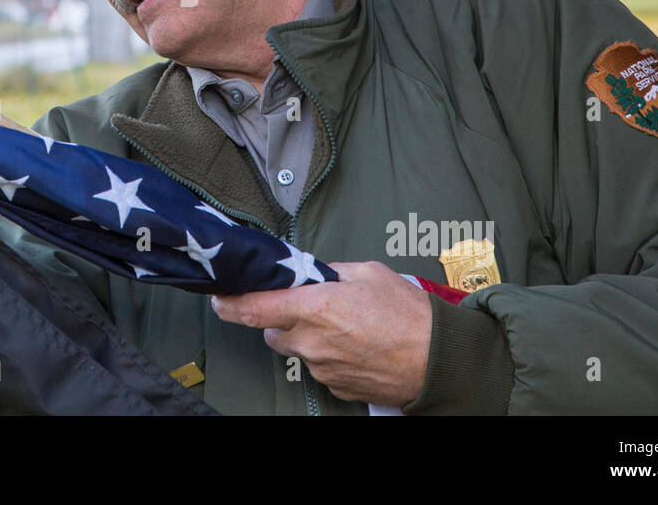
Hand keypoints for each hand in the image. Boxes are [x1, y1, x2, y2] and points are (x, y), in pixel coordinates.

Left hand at [210, 260, 432, 406]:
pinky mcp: (335, 388)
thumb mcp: (369, 272)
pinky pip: (319, 368)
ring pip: (296, 350)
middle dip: (282, 318)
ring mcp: (322, 368)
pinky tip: (355, 346)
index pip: (255, 308)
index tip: (219, 299)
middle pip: (272, 331)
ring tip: (344, 327)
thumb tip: (315, 272)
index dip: (230, 303)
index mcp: (316, 307)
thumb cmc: (409, 316)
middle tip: (311, 306)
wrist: (438, 360)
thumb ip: (332, 270)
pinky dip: (328, 356)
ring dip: (307, 337)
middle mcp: (312, 341)